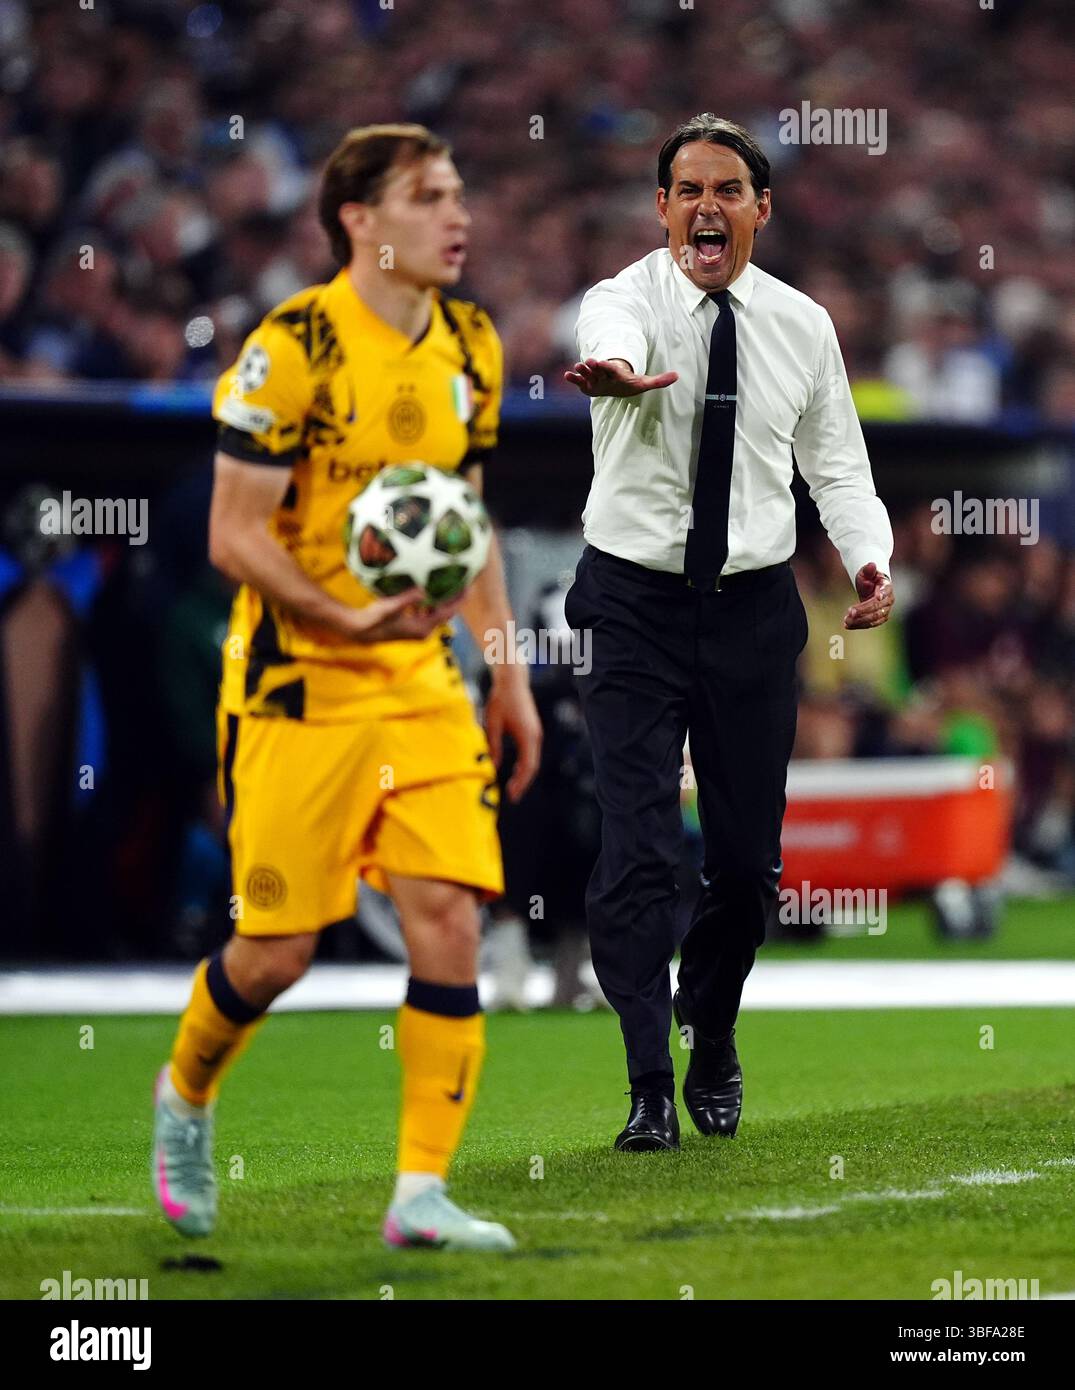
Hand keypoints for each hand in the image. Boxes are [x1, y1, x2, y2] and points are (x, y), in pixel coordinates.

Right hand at [348, 588, 463, 642]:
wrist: (360, 630)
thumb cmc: (373, 619)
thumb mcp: (390, 607)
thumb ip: (408, 599)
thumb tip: (423, 590)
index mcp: (422, 627)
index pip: (447, 613)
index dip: (458, 599)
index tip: (468, 586)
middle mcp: (423, 630)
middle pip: (445, 612)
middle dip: (454, 597)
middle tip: (461, 579)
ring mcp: (418, 629)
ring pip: (436, 612)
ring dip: (442, 598)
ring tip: (447, 581)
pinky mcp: (411, 626)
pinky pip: (426, 612)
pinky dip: (430, 601)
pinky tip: (428, 587)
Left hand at [484, 670, 542, 801]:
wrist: (512, 681)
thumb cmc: (500, 700)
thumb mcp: (492, 724)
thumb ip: (493, 746)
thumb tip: (494, 766)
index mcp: (527, 736)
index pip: (528, 767)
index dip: (521, 783)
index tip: (512, 795)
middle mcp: (535, 736)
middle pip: (533, 766)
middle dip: (523, 783)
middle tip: (512, 797)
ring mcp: (536, 733)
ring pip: (533, 760)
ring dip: (524, 774)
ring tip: (513, 787)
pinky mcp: (533, 730)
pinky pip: (531, 752)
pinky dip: (525, 764)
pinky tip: (516, 770)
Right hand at [563, 357, 678, 397]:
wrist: (616, 384)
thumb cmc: (630, 383)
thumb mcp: (645, 383)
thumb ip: (659, 380)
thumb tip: (677, 376)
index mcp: (617, 373)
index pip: (612, 368)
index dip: (608, 366)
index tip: (602, 362)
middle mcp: (604, 374)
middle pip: (599, 369)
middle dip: (593, 366)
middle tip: (588, 361)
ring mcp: (595, 378)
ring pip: (588, 373)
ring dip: (582, 370)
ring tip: (575, 367)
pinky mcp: (587, 385)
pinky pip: (579, 381)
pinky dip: (573, 379)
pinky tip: (567, 375)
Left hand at [844, 563, 894, 629]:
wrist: (871, 586)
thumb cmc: (868, 577)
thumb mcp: (866, 572)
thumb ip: (868, 569)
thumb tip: (872, 565)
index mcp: (887, 587)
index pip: (885, 592)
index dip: (882, 595)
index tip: (877, 597)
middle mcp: (888, 600)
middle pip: (878, 608)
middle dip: (864, 611)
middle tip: (849, 613)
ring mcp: (885, 610)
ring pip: (874, 619)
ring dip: (860, 621)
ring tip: (846, 621)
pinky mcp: (879, 618)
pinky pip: (870, 624)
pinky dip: (859, 625)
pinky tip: (847, 625)